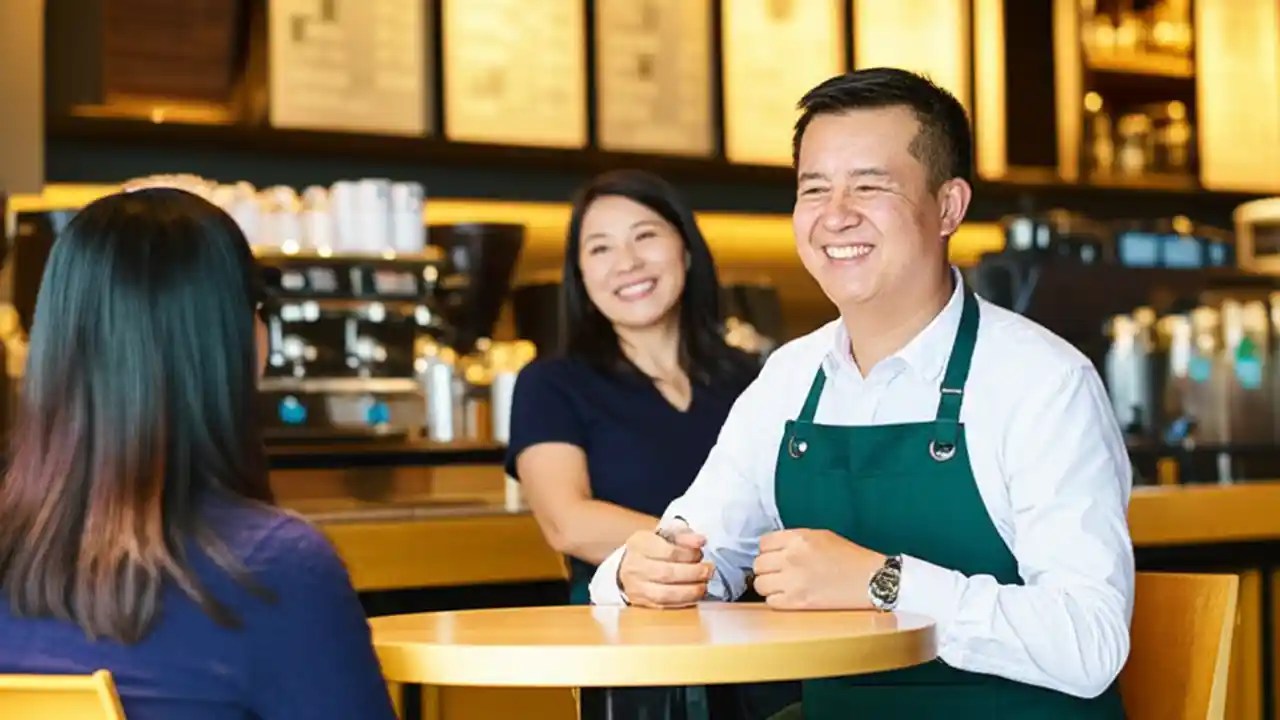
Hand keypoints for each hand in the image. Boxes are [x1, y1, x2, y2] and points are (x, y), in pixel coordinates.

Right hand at [617, 522, 714, 607]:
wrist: (623, 568)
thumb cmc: (649, 549)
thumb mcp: (663, 536)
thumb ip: (683, 536)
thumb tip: (701, 541)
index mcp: (640, 544)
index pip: (668, 551)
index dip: (689, 554)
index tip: (701, 553)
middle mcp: (635, 567)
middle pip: (668, 573)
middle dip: (693, 573)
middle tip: (709, 570)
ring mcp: (637, 587)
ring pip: (666, 594)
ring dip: (690, 591)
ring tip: (704, 585)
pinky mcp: (642, 603)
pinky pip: (665, 605)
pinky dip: (683, 602)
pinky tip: (695, 596)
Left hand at [751, 529, 885, 609]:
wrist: (870, 580)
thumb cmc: (850, 557)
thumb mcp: (820, 536)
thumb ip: (794, 540)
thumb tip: (774, 549)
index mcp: (798, 538)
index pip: (763, 543)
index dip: (768, 551)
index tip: (774, 556)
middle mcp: (792, 558)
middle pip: (758, 564)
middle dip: (766, 568)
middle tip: (778, 572)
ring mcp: (793, 581)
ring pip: (760, 584)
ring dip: (769, 585)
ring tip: (783, 586)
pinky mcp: (797, 602)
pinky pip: (771, 602)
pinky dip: (777, 600)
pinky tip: (790, 597)